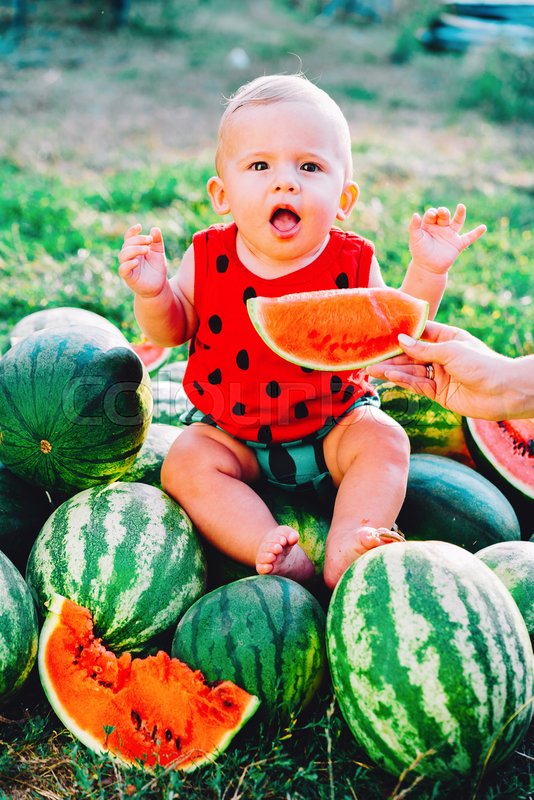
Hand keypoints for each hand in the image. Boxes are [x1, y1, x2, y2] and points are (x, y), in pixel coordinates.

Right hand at [118, 224, 167, 297]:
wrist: (159, 286)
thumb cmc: (156, 269)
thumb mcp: (159, 253)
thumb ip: (157, 241)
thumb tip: (155, 229)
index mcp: (134, 250)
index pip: (129, 238)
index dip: (132, 231)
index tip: (140, 227)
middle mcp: (129, 257)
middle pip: (127, 244)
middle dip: (138, 240)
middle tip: (150, 241)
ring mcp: (128, 267)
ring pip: (123, 255)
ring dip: (134, 249)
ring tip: (147, 250)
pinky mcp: (129, 277)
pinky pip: (123, 269)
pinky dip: (128, 264)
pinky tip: (137, 262)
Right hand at [367, 320, 513, 419]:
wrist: (502, 392)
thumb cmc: (482, 364)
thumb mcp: (451, 350)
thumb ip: (424, 349)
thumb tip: (401, 340)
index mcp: (448, 338)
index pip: (420, 332)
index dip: (402, 332)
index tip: (382, 331)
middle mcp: (442, 356)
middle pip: (412, 354)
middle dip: (392, 355)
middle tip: (370, 355)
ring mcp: (439, 375)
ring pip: (411, 371)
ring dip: (392, 370)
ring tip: (372, 369)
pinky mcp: (438, 393)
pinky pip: (417, 385)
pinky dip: (403, 380)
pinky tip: (389, 376)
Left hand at [409, 204, 486, 273]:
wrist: (427, 268)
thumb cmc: (419, 253)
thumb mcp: (415, 239)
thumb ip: (414, 227)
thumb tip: (415, 214)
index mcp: (430, 225)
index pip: (432, 214)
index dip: (432, 213)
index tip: (432, 216)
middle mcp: (441, 228)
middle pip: (444, 215)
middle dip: (443, 212)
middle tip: (442, 212)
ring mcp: (450, 235)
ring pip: (457, 222)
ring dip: (460, 214)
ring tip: (461, 207)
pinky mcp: (458, 244)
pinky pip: (469, 238)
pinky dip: (476, 233)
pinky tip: (483, 228)